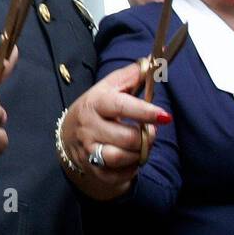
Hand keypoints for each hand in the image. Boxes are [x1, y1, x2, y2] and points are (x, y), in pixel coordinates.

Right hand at [60, 61, 169, 200]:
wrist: (69, 135)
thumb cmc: (97, 108)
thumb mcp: (109, 87)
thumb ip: (133, 74)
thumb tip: (155, 59)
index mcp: (95, 103)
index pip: (120, 106)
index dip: (144, 111)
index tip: (165, 116)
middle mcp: (89, 127)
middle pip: (126, 137)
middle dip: (145, 137)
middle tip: (150, 132)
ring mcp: (89, 150)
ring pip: (120, 158)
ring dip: (139, 154)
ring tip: (141, 146)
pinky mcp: (93, 170)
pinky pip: (119, 175)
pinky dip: (131, 169)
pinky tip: (131, 159)